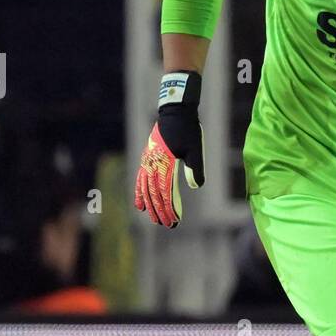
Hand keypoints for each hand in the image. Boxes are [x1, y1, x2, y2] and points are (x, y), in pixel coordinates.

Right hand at [134, 71, 204, 227]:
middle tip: (166, 224)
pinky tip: (140, 202)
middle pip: (154, 193)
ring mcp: (148, 160)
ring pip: (145, 187)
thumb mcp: (196, 148)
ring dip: (149, 204)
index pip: (166, 191)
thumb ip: (196, 168)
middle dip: (160, 210)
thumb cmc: (188, 129)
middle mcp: (153, 163)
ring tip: (152, 218)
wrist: (175, 111)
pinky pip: (141, 178)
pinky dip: (140, 191)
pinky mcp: (148, 157)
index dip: (170, 208)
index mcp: (165, 162)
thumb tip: (195, 186)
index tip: (175, 220)